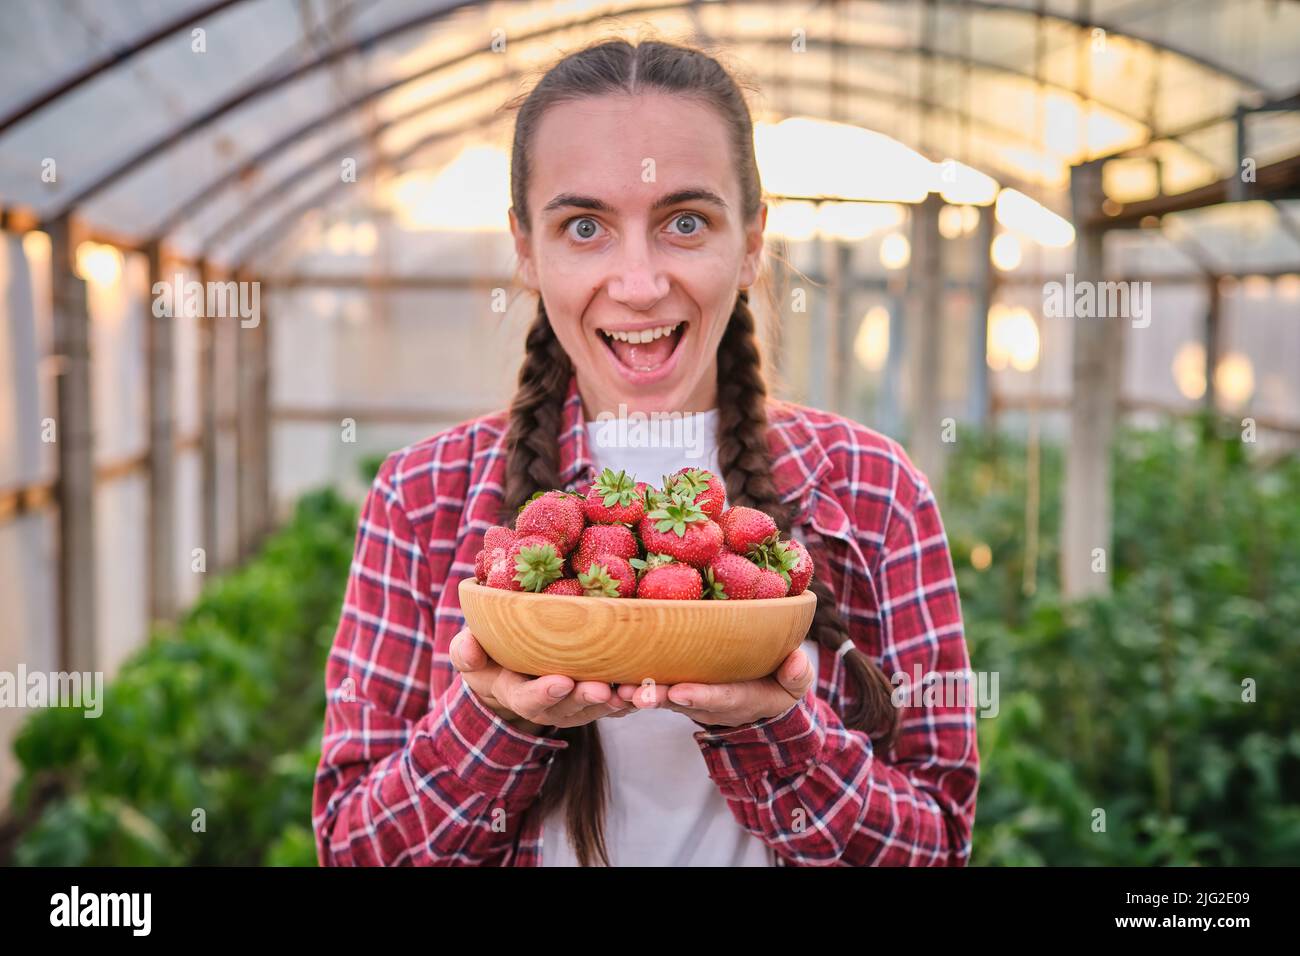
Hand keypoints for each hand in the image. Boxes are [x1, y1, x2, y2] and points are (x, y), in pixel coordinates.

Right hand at [449, 628, 633, 734]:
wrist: (516, 667)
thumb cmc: (491, 654)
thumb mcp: (471, 653)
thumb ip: (467, 651)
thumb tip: (468, 650)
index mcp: (516, 692)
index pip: (528, 698)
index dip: (544, 693)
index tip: (560, 682)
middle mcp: (551, 704)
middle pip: (570, 707)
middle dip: (586, 698)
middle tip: (603, 689)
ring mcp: (578, 702)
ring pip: (599, 706)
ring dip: (617, 700)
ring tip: (633, 691)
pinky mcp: (601, 694)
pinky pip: (621, 699)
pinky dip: (636, 695)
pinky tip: (651, 684)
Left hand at [613, 648, 815, 728]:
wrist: (757, 693)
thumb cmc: (777, 682)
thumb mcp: (794, 682)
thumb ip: (796, 674)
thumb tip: (798, 659)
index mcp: (736, 697)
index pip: (717, 698)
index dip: (700, 695)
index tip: (681, 691)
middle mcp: (705, 700)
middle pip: (678, 699)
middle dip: (658, 696)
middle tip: (637, 692)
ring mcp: (685, 693)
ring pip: (658, 692)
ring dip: (636, 691)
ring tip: (613, 687)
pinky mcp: (671, 682)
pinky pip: (648, 681)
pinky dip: (627, 679)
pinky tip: (604, 670)